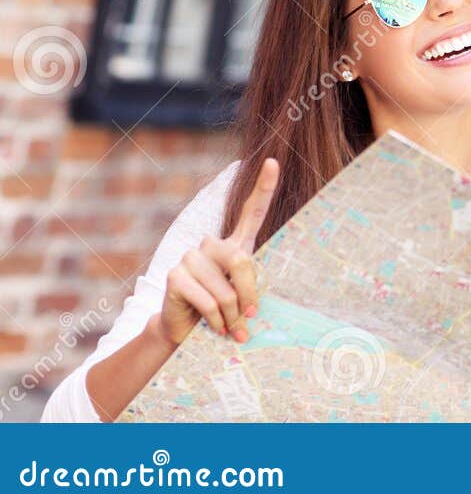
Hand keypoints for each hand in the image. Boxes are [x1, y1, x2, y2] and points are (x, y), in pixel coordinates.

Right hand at [157, 159, 277, 348]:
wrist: (185, 331)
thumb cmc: (221, 312)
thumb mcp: (242, 296)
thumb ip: (250, 288)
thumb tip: (255, 304)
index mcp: (233, 245)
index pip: (251, 211)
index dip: (264, 187)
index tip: (272, 162)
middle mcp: (210, 245)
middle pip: (241, 261)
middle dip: (249, 295)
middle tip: (249, 318)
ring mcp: (190, 257)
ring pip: (226, 289)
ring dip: (232, 315)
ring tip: (230, 328)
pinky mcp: (175, 275)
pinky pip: (209, 302)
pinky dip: (217, 320)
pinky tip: (213, 327)